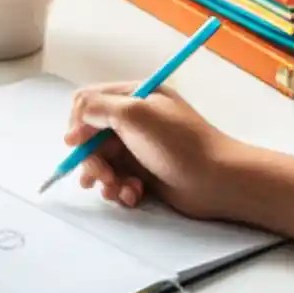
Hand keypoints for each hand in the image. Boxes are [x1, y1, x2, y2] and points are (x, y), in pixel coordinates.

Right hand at [65, 81, 244, 218]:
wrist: (219, 181)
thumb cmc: (179, 143)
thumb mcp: (135, 115)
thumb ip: (99, 108)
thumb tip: (75, 118)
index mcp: (135, 97)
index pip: (90, 102)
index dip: (78, 123)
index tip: (76, 143)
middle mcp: (135, 120)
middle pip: (93, 136)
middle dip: (91, 158)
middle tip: (98, 176)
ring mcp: (140, 147)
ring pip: (104, 162)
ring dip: (104, 178)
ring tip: (115, 190)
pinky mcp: (146, 173)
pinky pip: (119, 179)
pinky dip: (120, 189)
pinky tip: (133, 195)